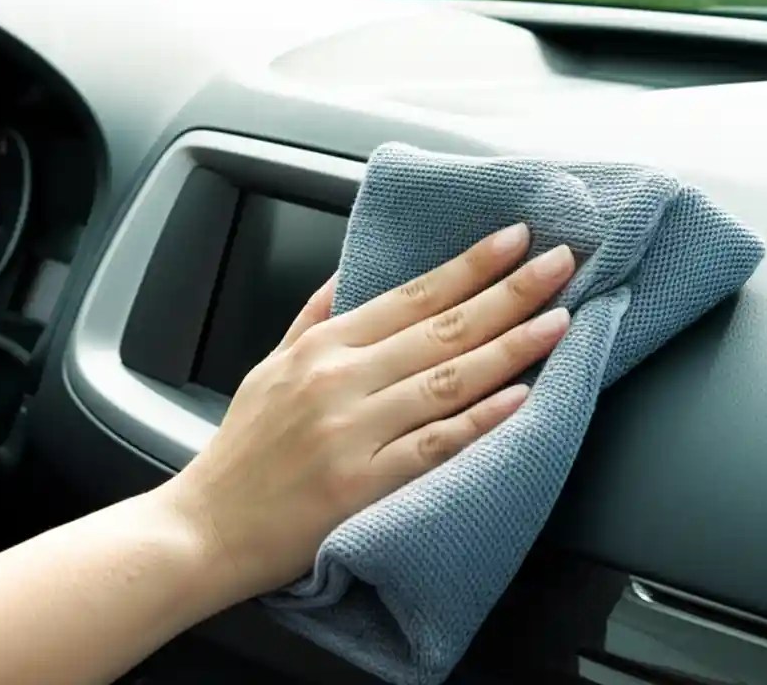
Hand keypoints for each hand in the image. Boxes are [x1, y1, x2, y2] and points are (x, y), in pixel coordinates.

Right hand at [163, 223, 574, 604]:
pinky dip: (479, 422)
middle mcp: (338, 381)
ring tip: (558, 322)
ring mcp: (351, 433)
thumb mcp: (268, 366)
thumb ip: (314, 316)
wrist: (205, 528)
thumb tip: (351, 272)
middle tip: (561, 264)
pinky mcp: (360, 486)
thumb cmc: (241, 453)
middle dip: (509, 291)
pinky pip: (432, 447)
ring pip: (446, 380)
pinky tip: (520, 399)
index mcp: (322, 347)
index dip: (470, 265)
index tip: (516, 239)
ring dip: (510, 347)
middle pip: (441, 328)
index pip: (411, 293)